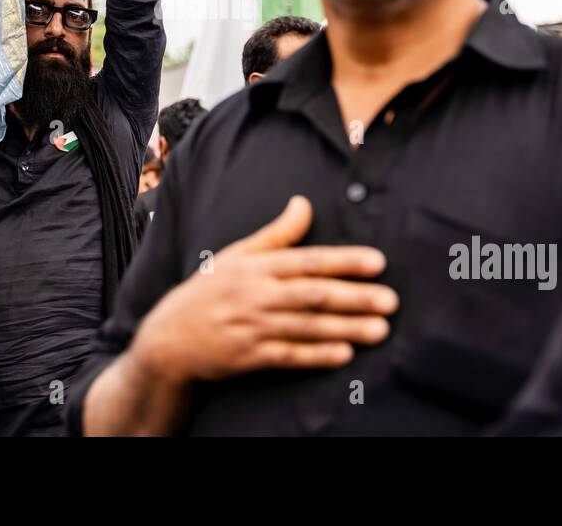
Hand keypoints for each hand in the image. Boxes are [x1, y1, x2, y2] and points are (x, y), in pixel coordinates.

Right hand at [129, 195, 397, 386]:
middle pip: (313, 295)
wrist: (170, 337)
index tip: (377, 262)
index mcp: (256, 267)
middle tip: (391, 300)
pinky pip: (289, 356)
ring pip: (307, 327)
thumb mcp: (237, 255)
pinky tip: (345, 354)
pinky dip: (317, 356)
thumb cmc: (209, 290)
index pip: (308, 261)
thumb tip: (304, 202)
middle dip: (355, 297)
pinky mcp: (249, 358)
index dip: (344, 261)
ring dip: (346, 328)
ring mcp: (253, 328)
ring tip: (380, 329)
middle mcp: (256, 295)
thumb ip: (277, 234)